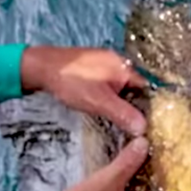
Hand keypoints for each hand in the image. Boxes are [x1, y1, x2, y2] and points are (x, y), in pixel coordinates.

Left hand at [21, 45, 147, 135]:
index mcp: (124, 68)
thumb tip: (143, 128)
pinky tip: (101, 104)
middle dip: (133, 105)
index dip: (148, 108)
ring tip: (115, 118)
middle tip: (130, 125)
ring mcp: (105, 62)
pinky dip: (108, 94)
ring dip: (119, 100)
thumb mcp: (99, 102)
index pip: (146, 90)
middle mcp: (118, 62)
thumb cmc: (71, 83)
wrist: (42, 66)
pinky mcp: (93, 66)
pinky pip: (109, 82)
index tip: (147, 125)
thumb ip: (123, 114)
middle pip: (134, 87)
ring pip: (120, 85)